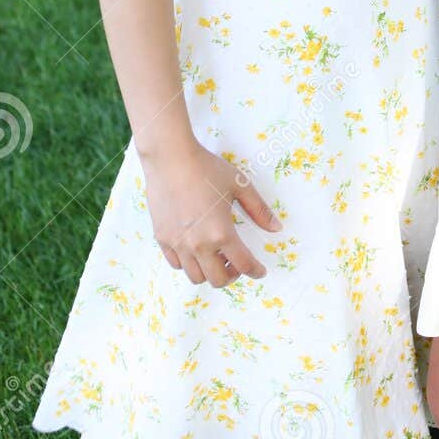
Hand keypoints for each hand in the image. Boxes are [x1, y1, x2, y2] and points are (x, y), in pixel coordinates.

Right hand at [142, 140, 282, 286]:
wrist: (171, 158)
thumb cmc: (206, 169)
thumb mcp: (240, 185)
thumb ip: (259, 209)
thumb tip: (276, 228)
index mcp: (221, 233)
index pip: (243, 264)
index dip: (256, 271)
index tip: (260, 271)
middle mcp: (198, 245)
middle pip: (218, 280)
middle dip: (232, 276)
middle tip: (237, 264)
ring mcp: (178, 244)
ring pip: (196, 276)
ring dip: (210, 272)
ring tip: (216, 256)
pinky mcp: (162, 239)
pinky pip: (177, 264)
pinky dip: (189, 263)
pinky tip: (196, 248)